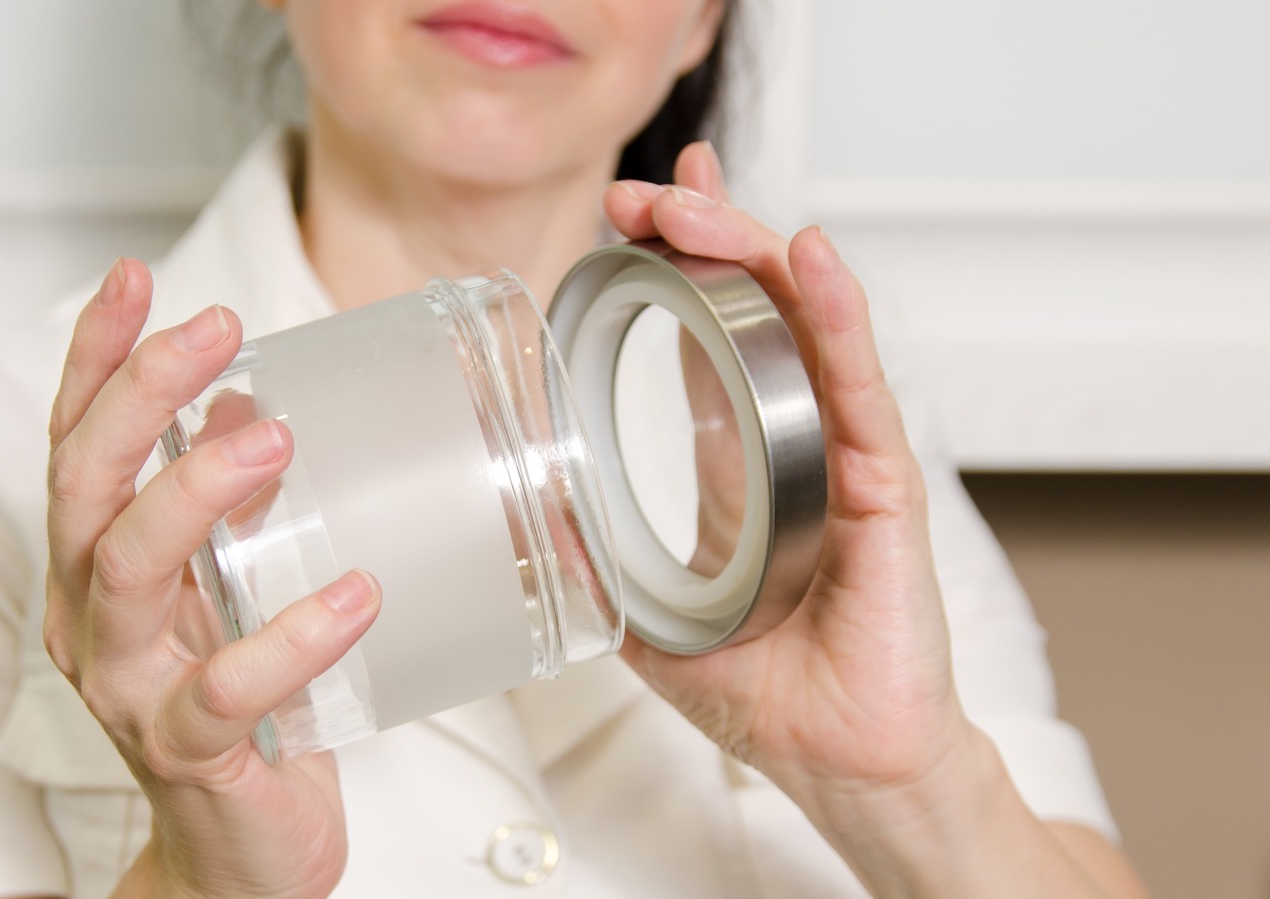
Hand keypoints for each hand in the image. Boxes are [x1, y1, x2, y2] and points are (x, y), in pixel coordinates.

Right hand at [44, 259, 380, 898]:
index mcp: (94, 569)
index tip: (131, 278)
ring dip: (194, 493)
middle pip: (84, 489)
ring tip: (275, 440)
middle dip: (139, 396)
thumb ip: (230, 508)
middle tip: (214, 331)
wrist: (237, 854)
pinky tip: (354, 594)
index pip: (73, 443)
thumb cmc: (235, 709)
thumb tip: (262, 406)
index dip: (93, 359)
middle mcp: (89, 620)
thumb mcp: (225, 591)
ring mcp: (128, 688)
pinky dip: (291, 637)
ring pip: (128, 574)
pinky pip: (225, 691)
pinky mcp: (187, 752)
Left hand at [602, 144, 1151, 898]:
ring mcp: (842, 454)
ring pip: (804, 326)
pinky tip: (810, 261)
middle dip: (704, 238)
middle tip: (650, 194)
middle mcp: (798, 440)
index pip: (715, 334)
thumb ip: (601, 564)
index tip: (633, 215)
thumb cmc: (770, 693)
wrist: (839, 759)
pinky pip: (857, 389)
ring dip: (752, 254)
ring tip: (699, 205)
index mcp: (744, 460)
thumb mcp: (652, 618)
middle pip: (758, 307)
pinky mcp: (882, 487)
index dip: (682, 265)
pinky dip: (836, 321)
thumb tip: (532, 518)